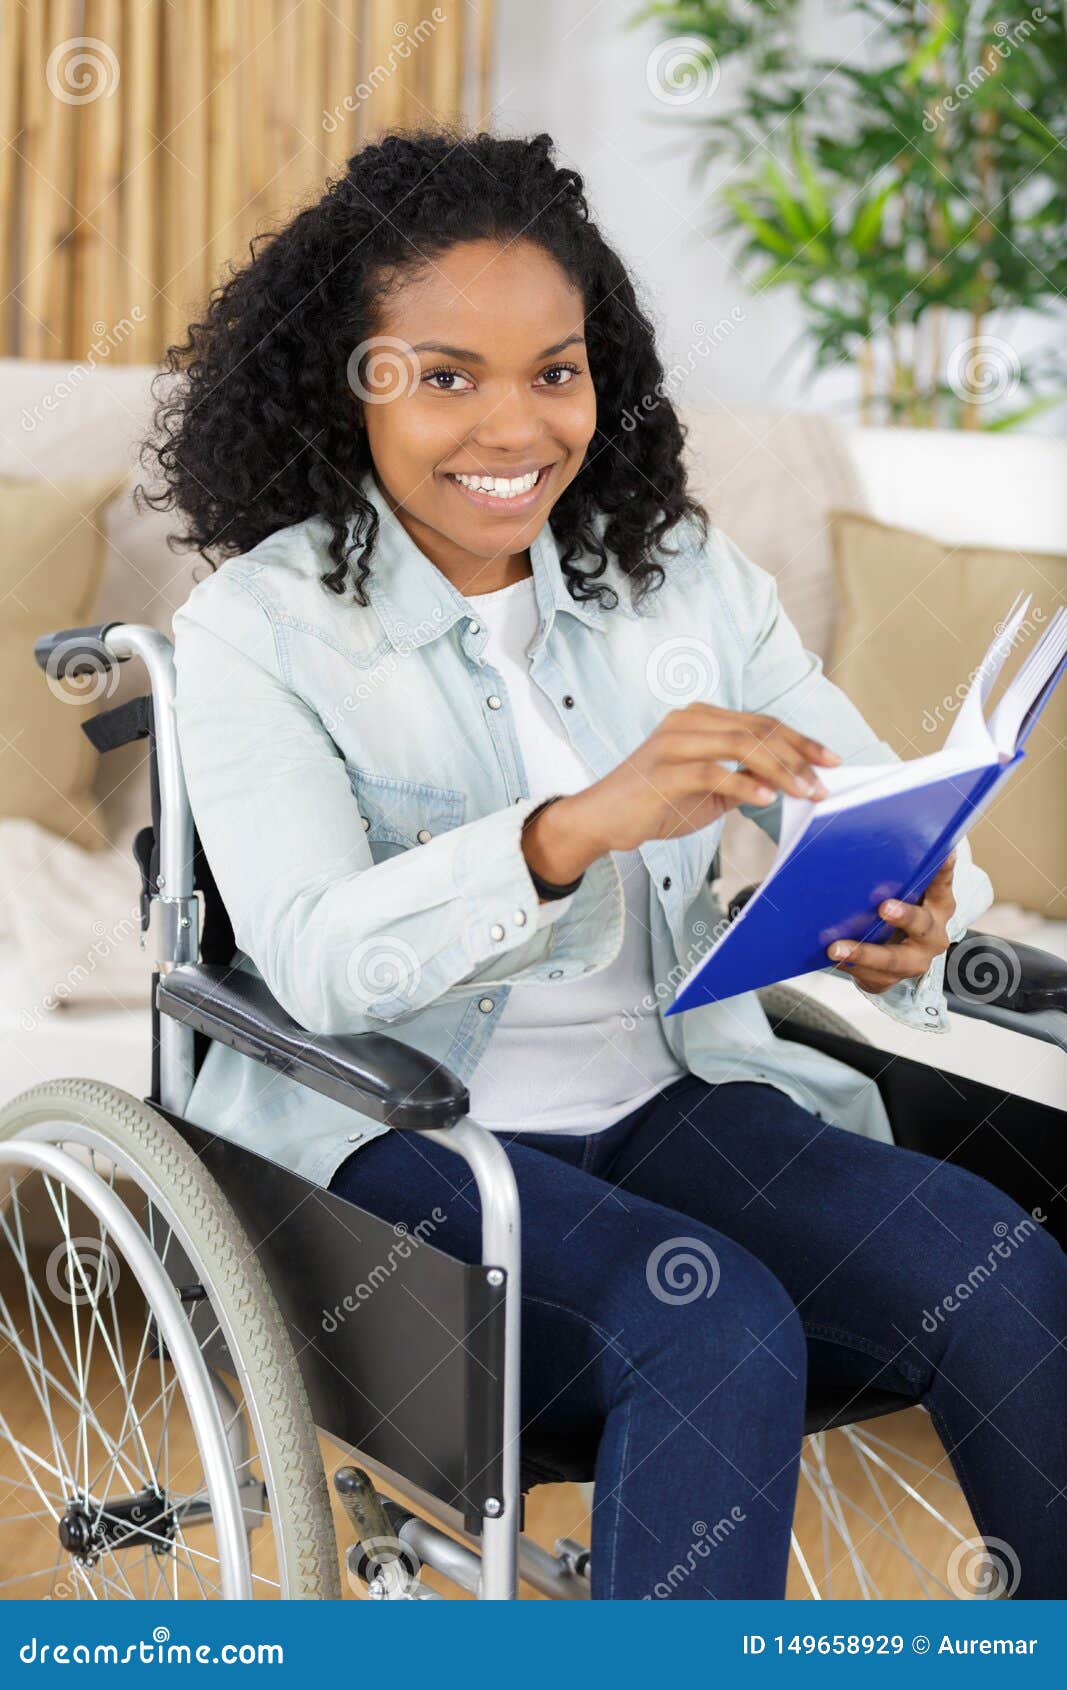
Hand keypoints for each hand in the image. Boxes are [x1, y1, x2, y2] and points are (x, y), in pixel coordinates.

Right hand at [523, 703, 841, 884]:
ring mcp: (675, 743)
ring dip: (780, 771)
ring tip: (805, 792)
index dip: (799, 740)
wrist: (601, 818)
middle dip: (798, 757)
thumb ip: (743, 779)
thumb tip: (787, 781)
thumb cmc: (654, 803)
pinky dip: (745, 786)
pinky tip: (767, 799)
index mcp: (699, 718)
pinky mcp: (665, 770)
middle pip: (757, 730)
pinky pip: (714, 772)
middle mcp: (688, 722)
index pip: (761, 722)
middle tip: (824, 783)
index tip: (829, 760)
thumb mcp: (709, 790)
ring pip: (742, 746)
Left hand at [826, 850, 957, 992]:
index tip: (941, 854)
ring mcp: (914, 960)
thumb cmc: (903, 912)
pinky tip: (832, 958)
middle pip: (922, 925)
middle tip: (884, 907)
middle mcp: (932, 934)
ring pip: (892, 960)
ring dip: (863, 953)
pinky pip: (870, 975)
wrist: (900, 958)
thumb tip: (881, 838)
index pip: (943, 883)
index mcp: (939, 905)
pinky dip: (849, 966)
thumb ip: (904, 872)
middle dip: (904, 916)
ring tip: (836, 948)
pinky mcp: (890, 979)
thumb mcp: (911, 893)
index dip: (943, 870)